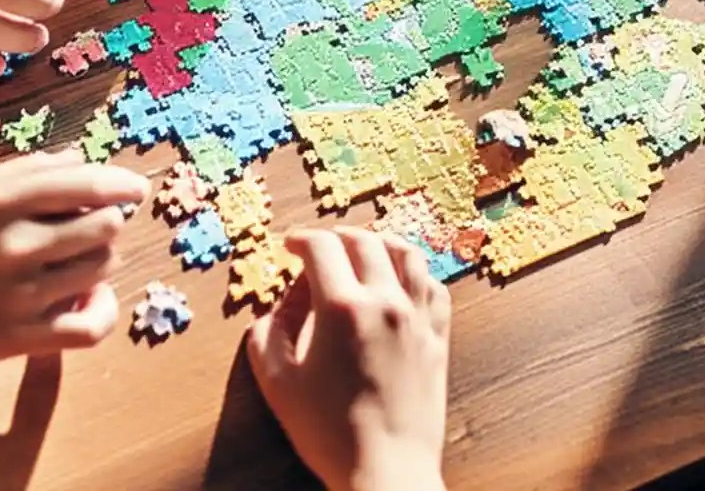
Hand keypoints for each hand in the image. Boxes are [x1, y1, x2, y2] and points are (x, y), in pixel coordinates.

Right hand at [0, 151, 148, 387]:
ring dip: (101, 262)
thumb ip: (21, 171)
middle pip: (104, 225)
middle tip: (94, 228)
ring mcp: (21, 296)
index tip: (136, 189)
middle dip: (108, 222)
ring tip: (79, 262)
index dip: (120, 183)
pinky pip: (93, 325)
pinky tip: (90, 298)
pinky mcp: (25, 339)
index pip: (81, 184)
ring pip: (102, 269)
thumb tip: (78, 157)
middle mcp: (13, 245)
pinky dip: (103, 310)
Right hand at [248, 229, 450, 490]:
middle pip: (364, 242)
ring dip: (380, 243)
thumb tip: (276, 310)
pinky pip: (434, 288)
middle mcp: (384, 302)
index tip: (289, 246)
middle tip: (320, 248)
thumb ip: (266, 334)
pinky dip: (416, 273)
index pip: (320, 246)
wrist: (386, 472)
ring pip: (407, 254)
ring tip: (364, 249)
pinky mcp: (438, 340)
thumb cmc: (327, 431)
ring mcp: (417, 320)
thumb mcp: (275, 381)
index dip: (300, 239)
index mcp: (340, 306)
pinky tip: (403, 281)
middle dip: (336, 236)